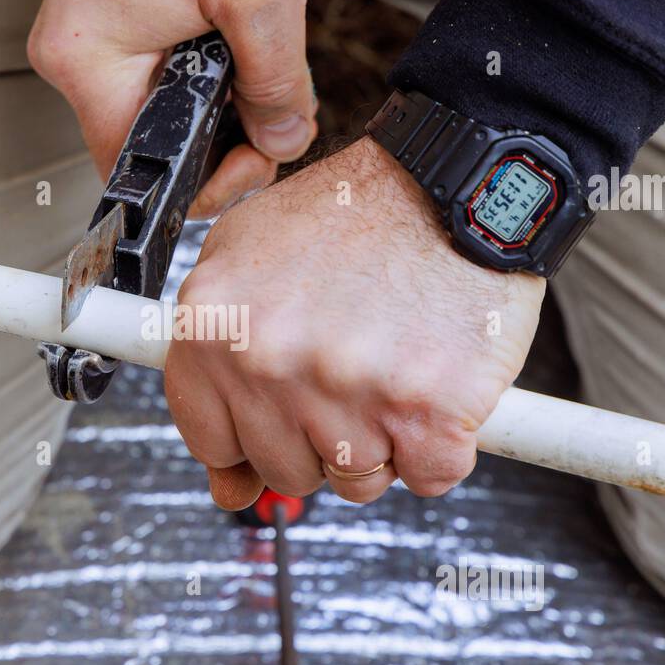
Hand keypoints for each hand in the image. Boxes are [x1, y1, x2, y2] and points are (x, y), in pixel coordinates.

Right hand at [27, 0, 317, 215]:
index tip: (258, 155)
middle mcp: (78, 56)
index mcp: (89, 61)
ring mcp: (97, 35)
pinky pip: (170, 72)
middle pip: (160, 142)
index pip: (141, 169)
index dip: (209, 178)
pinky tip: (237, 28)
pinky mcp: (120, 17)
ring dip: (228, 93)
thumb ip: (277, 86)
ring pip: (172, 109)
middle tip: (275, 101)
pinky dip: (216, 64)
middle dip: (230, 132)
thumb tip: (279, 142)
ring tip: (254, 40)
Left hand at [165, 136, 545, 508]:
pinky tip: (436, 391)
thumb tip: (225, 483)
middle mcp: (270, 361)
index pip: (211, 441)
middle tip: (349, 375)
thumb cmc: (353, 213)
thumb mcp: (245, 256)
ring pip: (356, 481)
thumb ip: (214, 364)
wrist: (454, 181)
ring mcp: (348, 389)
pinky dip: (441, 446)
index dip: (250, 436)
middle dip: (318, 438)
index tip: (277, 418)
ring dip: (381, 441)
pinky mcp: (428, 410)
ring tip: (392, 368)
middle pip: (284, 471)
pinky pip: (429, 476)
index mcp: (215, 326)